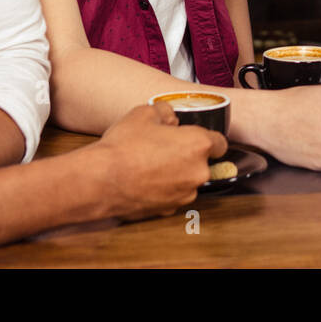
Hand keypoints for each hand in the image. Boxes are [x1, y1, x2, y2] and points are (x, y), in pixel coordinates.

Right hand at [84, 102, 225, 220]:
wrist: (100, 180)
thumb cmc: (124, 145)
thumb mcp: (144, 112)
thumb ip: (166, 112)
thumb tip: (170, 118)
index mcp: (198, 144)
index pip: (220, 143)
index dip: (207, 138)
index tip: (193, 137)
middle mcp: (198, 172)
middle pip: (203, 162)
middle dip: (188, 156)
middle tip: (164, 149)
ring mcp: (185, 194)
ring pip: (187, 180)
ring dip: (176, 174)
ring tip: (150, 165)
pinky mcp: (169, 210)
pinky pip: (172, 195)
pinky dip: (163, 189)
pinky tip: (144, 181)